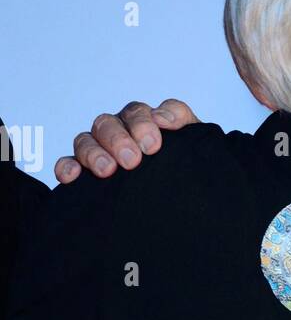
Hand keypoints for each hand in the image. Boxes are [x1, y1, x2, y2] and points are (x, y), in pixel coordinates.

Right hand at [54, 99, 198, 182]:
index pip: (139, 113)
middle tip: (132, 160)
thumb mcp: (194, 148)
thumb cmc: (187, 172)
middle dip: (118, 139)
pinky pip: (67, 164)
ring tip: (107, 170)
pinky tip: (73, 177)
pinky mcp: (83, 172)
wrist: (184, 207)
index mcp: (145, 125)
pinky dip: (67, 167)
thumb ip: (184, 125)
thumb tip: (164, 118)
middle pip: (109, 123)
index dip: (143, 123)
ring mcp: (99, 151)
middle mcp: (119, 134)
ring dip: (93, 152)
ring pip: (85, 139)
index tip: (153, 145)